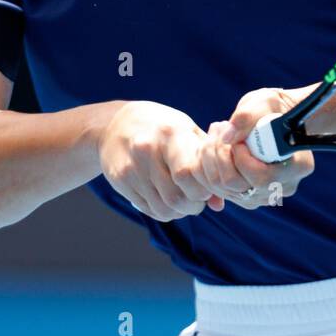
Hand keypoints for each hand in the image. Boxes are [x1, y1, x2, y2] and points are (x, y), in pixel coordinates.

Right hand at [98, 101, 224, 221]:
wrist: (116, 123)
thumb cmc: (162, 128)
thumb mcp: (187, 133)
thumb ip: (207, 163)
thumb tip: (219, 204)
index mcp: (170, 133)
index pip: (189, 173)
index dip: (205, 187)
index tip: (209, 186)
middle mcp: (147, 150)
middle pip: (177, 196)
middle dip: (195, 204)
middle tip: (199, 198)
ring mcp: (131, 167)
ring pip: (164, 208)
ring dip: (181, 211)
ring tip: (185, 199)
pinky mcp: (120, 181)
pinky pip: (149, 210)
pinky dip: (165, 212)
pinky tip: (167, 199)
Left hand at [201, 88, 315, 208]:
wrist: (275, 118)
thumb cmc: (274, 107)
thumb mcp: (263, 101)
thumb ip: (247, 116)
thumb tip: (228, 137)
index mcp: (299, 166)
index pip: (262, 177)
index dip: (241, 158)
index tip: (237, 137)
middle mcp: (284, 187)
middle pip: (240, 187)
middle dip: (221, 158)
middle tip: (220, 131)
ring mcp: (266, 195)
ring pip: (226, 190)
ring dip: (213, 160)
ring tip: (217, 133)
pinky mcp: (249, 196)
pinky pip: (221, 190)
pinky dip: (212, 168)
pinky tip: (217, 146)